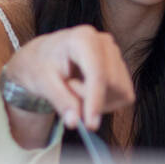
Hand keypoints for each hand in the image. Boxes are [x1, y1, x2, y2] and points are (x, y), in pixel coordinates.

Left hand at [0, 25, 134, 147]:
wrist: (43, 56)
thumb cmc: (41, 65)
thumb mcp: (42, 83)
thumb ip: (60, 101)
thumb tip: (74, 122)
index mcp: (83, 38)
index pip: (98, 73)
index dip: (96, 100)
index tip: (90, 125)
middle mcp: (104, 42)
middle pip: (111, 83)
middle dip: (90, 100)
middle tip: (67, 92)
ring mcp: (115, 52)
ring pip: (120, 90)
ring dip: (98, 100)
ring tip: (75, 88)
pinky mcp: (121, 66)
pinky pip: (123, 93)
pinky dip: (106, 100)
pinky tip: (88, 90)